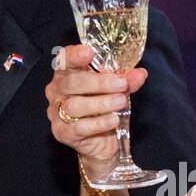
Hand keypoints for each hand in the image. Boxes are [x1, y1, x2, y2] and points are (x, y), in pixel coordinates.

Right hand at [46, 43, 147, 177]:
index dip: (74, 55)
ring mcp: (56, 113)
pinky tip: (113, 119)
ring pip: (74, 105)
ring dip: (101, 103)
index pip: (64, 59)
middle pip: (71, 82)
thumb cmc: (103, 110)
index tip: (89, 52)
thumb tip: (140, 74)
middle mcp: (57, 91)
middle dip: (99, 82)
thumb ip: (126, 81)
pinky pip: (79, 127)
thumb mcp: (116, 91)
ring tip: (120, 102)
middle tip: (121, 84)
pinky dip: (99, 123)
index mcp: (67, 74)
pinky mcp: (62, 133)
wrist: (101, 144)